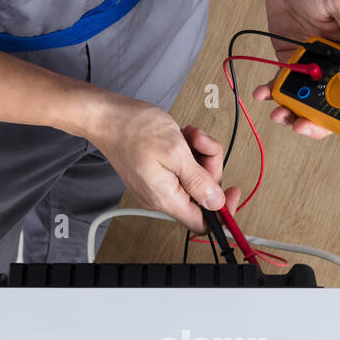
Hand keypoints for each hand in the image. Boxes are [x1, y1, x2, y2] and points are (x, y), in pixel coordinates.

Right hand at [86, 95, 234, 231]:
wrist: (106, 116)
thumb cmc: (134, 129)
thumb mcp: (175, 151)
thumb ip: (198, 181)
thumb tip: (216, 203)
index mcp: (167, 198)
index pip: (202, 223)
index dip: (222, 211)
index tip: (233, 191)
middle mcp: (162, 196)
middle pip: (202, 194)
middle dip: (210, 166)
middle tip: (202, 144)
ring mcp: (158, 184)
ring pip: (195, 177)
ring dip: (200, 154)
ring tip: (189, 135)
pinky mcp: (157, 172)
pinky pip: (183, 168)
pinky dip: (188, 151)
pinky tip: (181, 136)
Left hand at [253, 0, 339, 137]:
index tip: (333, 122)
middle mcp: (330, 65)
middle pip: (325, 105)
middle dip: (312, 120)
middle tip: (299, 125)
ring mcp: (308, 65)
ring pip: (301, 99)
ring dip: (290, 111)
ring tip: (278, 113)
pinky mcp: (288, 60)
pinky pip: (280, 82)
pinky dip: (271, 91)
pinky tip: (263, 92)